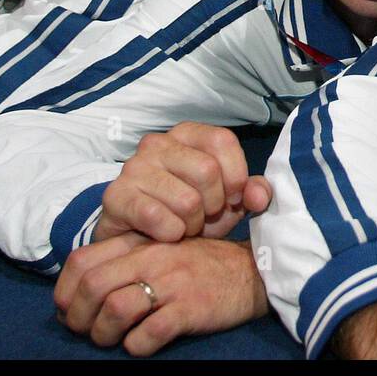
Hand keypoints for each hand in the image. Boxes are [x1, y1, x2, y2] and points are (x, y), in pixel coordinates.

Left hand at [54, 232, 267, 355]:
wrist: (250, 271)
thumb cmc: (200, 265)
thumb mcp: (161, 251)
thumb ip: (125, 262)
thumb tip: (79, 294)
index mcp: (141, 242)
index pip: (83, 259)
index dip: (64, 289)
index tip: (66, 309)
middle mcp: (152, 258)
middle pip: (92, 286)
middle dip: (77, 317)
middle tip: (84, 331)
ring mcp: (171, 283)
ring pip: (114, 310)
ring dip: (103, 334)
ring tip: (111, 340)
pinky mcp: (189, 309)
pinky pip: (147, 335)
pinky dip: (136, 346)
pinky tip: (142, 344)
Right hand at [95, 122, 271, 242]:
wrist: (140, 241)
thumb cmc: (188, 213)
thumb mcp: (227, 201)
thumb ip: (251, 192)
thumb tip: (260, 196)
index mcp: (187, 134)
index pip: (223, 140)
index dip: (236, 175)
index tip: (233, 199)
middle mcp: (157, 143)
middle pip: (207, 171)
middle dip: (214, 205)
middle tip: (204, 216)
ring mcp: (134, 167)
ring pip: (187, 200)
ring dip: (193, 224)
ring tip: (185, 225)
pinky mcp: (116, 195)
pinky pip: (158, 217)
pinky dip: (171, 233)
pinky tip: (167, 234)